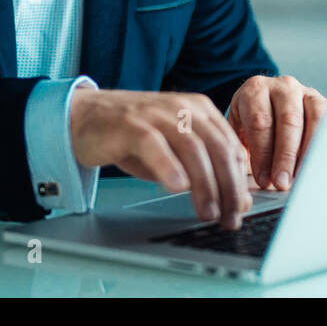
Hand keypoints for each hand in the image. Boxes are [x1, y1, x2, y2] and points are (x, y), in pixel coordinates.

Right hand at [70, 89, 250, 229]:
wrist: (85, 116)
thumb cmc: (132, 136)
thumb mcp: (174, 150)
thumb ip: (203, 169)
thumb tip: (235, 199)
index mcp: (200, 110)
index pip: (230, 146)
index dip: (239, 180)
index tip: (241, 208)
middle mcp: (182, 107)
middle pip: (217, 147)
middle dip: (228, 187)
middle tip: (230, 217)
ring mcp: (156, 114)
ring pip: (192, 148)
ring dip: (205, 184)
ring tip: (208, 212)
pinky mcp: (130, 124)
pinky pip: (154, 144)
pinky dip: (169, 166)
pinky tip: (177, 187)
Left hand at [227, 75, 326, 190]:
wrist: (269, 110)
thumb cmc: (251, 128)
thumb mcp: (240, 134)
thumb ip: (241, 151)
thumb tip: (251, 177)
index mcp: (255, 90)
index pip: (260, 121)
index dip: (262, 154)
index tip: (263, 179)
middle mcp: (283, 87)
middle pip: (289, 121)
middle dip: (285, 156)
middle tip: (282, 183)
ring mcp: (307, 93)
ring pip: (315, 120)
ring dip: (308, 153)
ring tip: (302, 178)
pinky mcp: (325, 103)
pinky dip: (324, 146)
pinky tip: (318, 165)